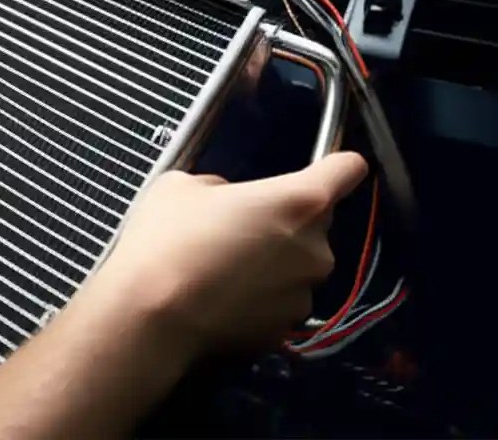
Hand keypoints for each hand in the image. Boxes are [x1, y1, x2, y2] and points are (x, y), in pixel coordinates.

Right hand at [96, 152, 368, 356]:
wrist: (150, 316)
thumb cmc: (167, 238)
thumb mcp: (182, 184)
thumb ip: (221, 187)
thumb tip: (228, 202)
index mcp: (299, 201)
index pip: (347, 169)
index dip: (334, 166)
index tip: (319, 170)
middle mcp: (315, 249)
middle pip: (315, 224)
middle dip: (285, 223)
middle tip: (236, 230)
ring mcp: (303, 296)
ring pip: (297, 268)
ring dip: (273, 265)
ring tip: (221, 273)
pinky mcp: (283, 332)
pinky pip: (277, 305)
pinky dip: (257, 302)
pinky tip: (218, 303)